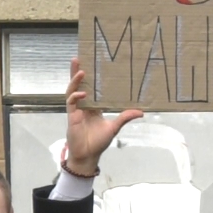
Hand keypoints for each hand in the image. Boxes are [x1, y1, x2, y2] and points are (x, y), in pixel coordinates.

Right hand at [64, 57, 141, 176]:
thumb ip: (124, 117)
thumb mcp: (114, 127)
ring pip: (72, 91)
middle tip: (78, 58)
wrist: (87, 155)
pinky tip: (83, 93)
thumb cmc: (98, 142)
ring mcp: (76, 110)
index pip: (91, 87)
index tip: (92, 63)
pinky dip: (76, 96)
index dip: (90, 77)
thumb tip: (141, 111)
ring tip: (80, 70)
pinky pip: (72, 102)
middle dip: (76, 72)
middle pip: (78, 85)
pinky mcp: (72, 116)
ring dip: (74, 81)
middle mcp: (84, 105)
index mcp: (93, 106)